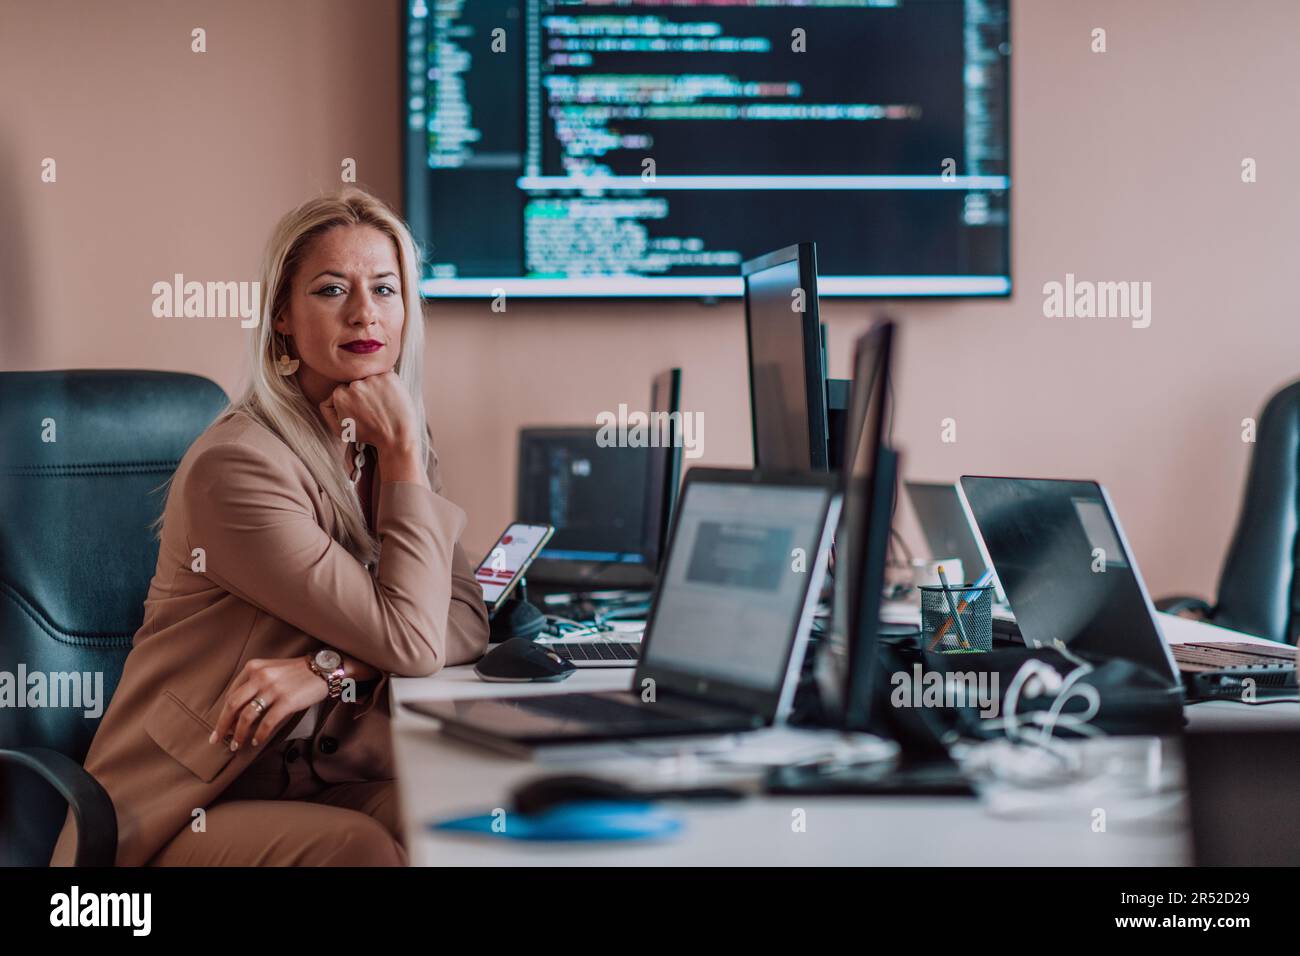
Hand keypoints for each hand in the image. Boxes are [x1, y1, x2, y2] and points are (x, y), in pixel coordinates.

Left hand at [209, 657, 328, 751]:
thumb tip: (238, 712)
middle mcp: (261, 676)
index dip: (223, 714)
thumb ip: (254, 684)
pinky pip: (267, 722)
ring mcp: (274, 689)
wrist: (324, 669)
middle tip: (217, 740)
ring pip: (247, 716)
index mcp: (254, 667)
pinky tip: (257, 740)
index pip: (231, 694)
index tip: (220, 727)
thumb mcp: (272, 670)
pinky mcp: (287, 701)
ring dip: (239, 734)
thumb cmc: (297, 672)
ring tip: (237, 744)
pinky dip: (260, 734)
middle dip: (223, 726)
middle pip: (233, 705)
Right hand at [318, 371, 417, 456]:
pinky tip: (391, 399)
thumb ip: (328, 410)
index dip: (352, 402)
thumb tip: (328, 396)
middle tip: (373, 410)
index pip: (343, 390)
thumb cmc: (369, 435)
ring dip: (376, 389)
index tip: (361, 412)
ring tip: (383, 406)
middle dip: (363, 395)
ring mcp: (373, 379)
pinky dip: (389, 386)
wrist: (396, 437)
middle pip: (357, 384)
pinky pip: (386, 376)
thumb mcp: (340, 429)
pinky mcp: (389, 377)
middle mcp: (355, 385)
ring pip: (371, 379)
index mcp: (340, 395)